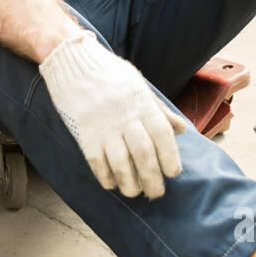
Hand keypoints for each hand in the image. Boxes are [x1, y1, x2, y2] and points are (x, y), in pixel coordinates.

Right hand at [39, 32, 185, 199]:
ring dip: (130, 183)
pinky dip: (106, 177)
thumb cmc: (109, 74)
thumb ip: (160, 110)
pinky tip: (112, 184)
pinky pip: (97, 163)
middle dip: (152, 179)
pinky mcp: (85, 134)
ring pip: (121, 164)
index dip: (170, 157)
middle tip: (156, 193)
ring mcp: (103, 128)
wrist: (73, 63)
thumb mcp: (139, 85)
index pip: (162, 136)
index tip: (173, 173)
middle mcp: (125, 118)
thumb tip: (182, 129)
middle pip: (144, 155)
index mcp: (141, 104)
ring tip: (134, 193)